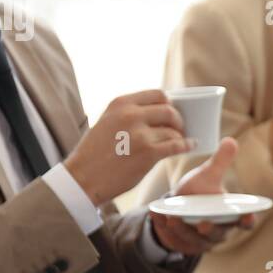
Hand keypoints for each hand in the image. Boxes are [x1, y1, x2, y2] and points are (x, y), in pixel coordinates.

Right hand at [64, 89, 191, 206]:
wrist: (82, 178)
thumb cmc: (94, 153)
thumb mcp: (107, 121)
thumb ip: (128, 114)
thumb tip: (158, 113)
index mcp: (120, 103)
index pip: (158, 94)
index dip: (169, 103)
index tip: (171, 111)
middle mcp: (130, 115)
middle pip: (169, 110)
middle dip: (178, 120)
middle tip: (178, 128)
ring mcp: (140, 134)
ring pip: (173, 130)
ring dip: (179, 137)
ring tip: (181, 141)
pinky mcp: (148, 153)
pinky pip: (176, 145)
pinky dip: (186, 145)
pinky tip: (189, 146)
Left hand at [149, 137, 255, 252]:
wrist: (176, 206)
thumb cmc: (199, 191)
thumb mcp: (208, 176)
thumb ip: (220, 161)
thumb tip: (231, 140)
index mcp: (230, 216)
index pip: (245, 222)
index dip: (248, 221)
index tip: (247, 216)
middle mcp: (218, 231)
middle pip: (218, 234)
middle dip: (210, 230)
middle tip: (202, 223)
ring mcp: (200, 241)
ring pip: (195, 240)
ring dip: (183, 230)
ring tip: (173, 218)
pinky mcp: (183, 245)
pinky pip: (175, 240)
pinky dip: (164, 228)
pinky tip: (156, 215)